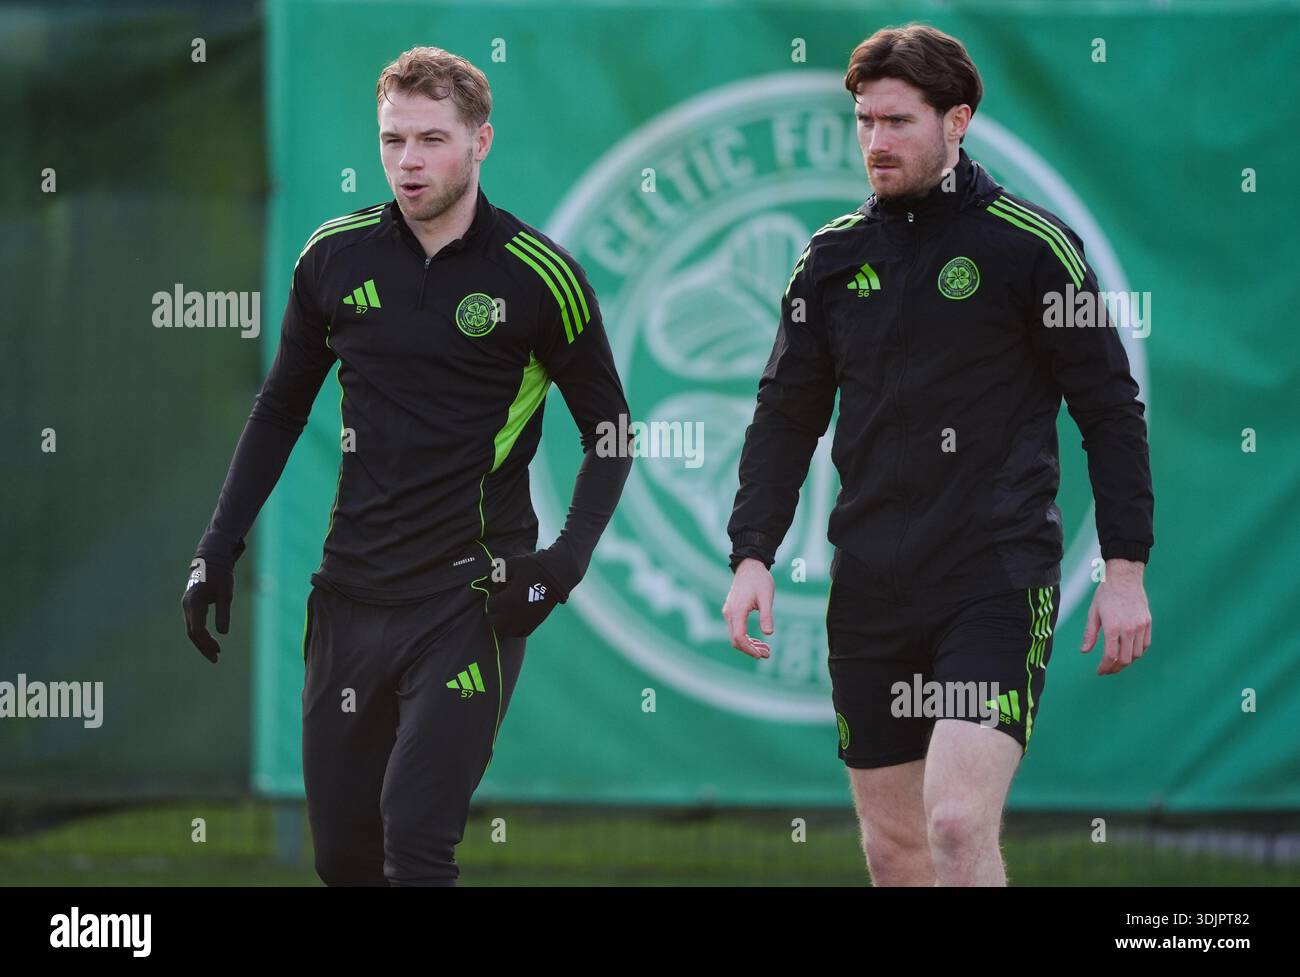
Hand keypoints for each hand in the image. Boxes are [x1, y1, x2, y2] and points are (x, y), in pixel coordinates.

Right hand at [182, 556, 235, 662]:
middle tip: (216, 659)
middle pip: (192, 633)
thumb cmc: (221, 575)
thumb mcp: (226, 593)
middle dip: (203, 647)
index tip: (219, 650)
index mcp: (194, 602)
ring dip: (202, 643)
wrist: (212, 559)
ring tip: (215, 654)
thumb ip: (223, 612)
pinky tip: (210, 642)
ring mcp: (187, 606)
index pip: (197, 629)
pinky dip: (201, 635)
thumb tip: (223, 633)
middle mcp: (187, 605)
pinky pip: (194, 624)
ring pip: (191, 630)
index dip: (207, 642)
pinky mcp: (191, 606)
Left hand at [486, 553, 565, 637]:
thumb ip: (496, 574)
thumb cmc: (533, 567)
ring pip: (506, 631)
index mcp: (508, 601)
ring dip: (502, 622)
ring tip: (505, 612)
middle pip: (494, 622)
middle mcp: (515, 615)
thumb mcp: (511, 564)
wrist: (557, 574)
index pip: (490, 605)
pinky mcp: (535, 623)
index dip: (492, 596)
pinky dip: (514, 628)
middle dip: (493, 612)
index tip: (498, 589)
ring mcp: (526, 621)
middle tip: (498, 602)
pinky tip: (515, 619)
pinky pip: (520, 633)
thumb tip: (491, 584)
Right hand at [721, 558, 774, 658]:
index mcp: (737, 611)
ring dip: (749, 645)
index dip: (750, 649)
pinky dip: (746, 638)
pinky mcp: (731, 610)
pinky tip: (758, 640)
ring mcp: (729, 612)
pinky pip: (736, 629)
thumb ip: (766, 615)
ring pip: (735, 636)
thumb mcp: (766, 597)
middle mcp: (729, 613)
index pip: (739, 637)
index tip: (762, 655)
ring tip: (766, 649)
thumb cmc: (759, 580)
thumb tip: (769, 633)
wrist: (749, 565)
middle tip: (767, 654)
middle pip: (735, 640)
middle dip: (750, 650)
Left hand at [1080, 559, 1151, 675]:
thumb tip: (1084, 651)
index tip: (1100, 671)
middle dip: (1115, 668)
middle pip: (1125, 659)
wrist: (1124, 578)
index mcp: (1113, 627)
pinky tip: (1129, 652)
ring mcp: (1141, 626)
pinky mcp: (1148, 622)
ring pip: (1137, 654)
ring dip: (1127, 661)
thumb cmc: (1105, 595)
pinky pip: (1145, 644)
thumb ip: (1090, 634)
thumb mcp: (1093, 613)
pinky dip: (1138, 652)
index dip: (1105, 667)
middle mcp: (1129, 629)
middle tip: (1107, 670)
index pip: (1111, 656)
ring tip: (1117, 662)